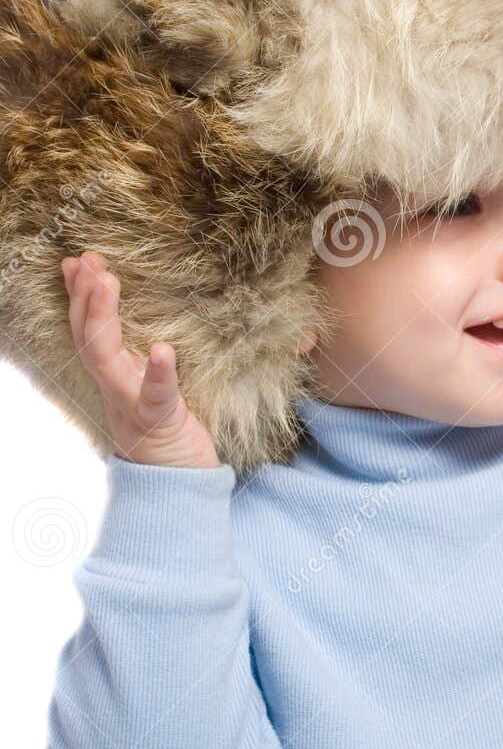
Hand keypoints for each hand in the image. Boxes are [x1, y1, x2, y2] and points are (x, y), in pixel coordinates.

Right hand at [61, 252, 221, 468]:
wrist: (176, 487)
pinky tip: (163, 349)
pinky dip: (159, 373)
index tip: (80, 261)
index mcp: (118, 375)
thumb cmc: (168, 433)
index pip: (90, 330)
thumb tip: (147, 326)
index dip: (81, 296)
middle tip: (87, 261)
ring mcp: (133, 405)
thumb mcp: (152, 388)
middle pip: (89, 338)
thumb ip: (143, 360)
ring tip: (107, 283)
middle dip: (85, 298)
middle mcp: (117, 387)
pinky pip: (157, 397)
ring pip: (107, 360)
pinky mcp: (162, 423)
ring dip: (103, 319)